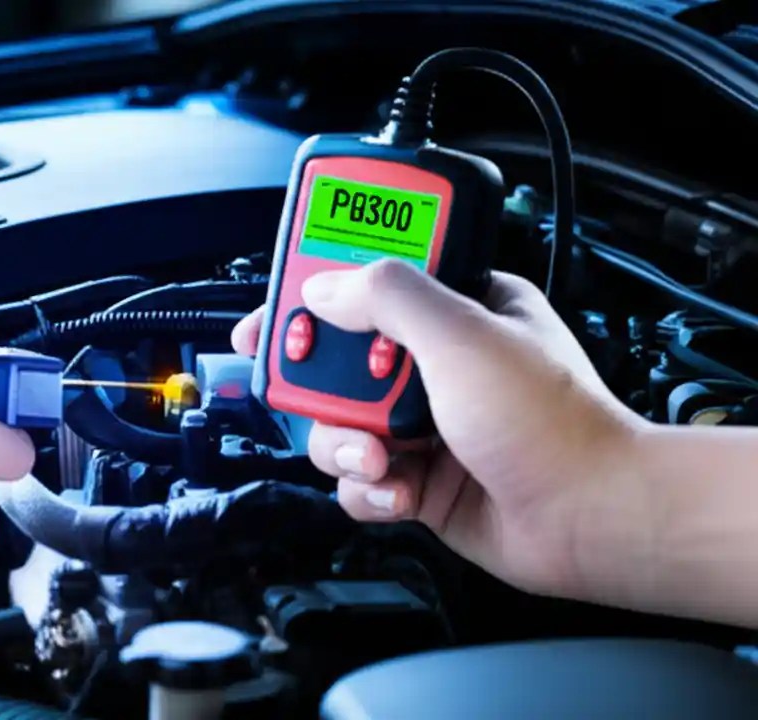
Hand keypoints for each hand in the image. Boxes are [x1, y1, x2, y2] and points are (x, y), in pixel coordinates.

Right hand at [233, 260, 644, 598]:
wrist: (589, 522)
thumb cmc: (555, 425)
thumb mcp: (463, 337)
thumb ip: (388, 298)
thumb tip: (325, 288)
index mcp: (457, 307)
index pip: (370, 278)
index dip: (314, 289)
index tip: (274, 309)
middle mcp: (436, 363)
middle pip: (337, 358)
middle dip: (322, 386)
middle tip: (315, 393)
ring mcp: (425, 423)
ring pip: (338, 422)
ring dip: (345, 443)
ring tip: (379, 456)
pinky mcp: (419, 478)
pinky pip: (358, 478)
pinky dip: (369, 488)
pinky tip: (401, 490)